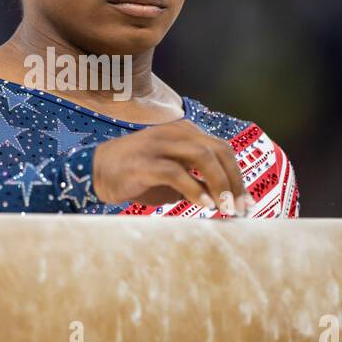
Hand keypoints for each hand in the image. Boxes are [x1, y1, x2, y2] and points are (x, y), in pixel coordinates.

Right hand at [90, 119, 253, 215]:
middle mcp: (175, 132)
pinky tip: (204, 205)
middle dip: (234, 181)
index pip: (222, 149)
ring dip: (219, 184)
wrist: (95, 172)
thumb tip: (229, 201)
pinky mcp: (144, 162)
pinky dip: (194, 189)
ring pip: (202, 156)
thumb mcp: (173, 178)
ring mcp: (159, 144)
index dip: (238, 176)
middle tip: (240, 208)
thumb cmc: (137, 177)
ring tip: (226, 208)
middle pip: (218, 151)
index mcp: (185, 132)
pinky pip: (176, 173)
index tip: (246, 202)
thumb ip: (198, 181)